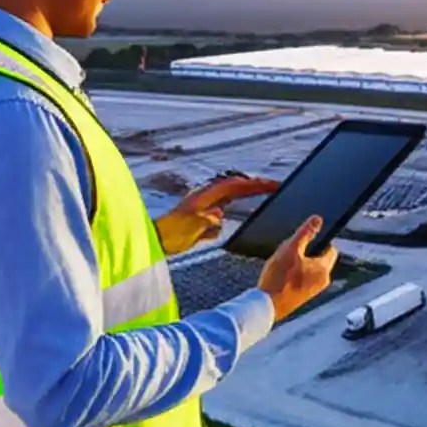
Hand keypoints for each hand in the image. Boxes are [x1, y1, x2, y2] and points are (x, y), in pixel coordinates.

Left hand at [155, 175, 279, 254]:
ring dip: (245, 193)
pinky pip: (221, 209)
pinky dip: (233, 206)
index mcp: (204, 196)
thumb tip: (220, 216)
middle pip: (234, 187)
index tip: (274, 185)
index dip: (256, 185)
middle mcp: (205, 198)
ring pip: (229, 196)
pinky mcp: (199, 218)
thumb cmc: (169, 234)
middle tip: (275, 186)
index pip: (235, 186)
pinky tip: (237, 210)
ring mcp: (202, 207)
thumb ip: (206, 221)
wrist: (152, 241)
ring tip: (263, 194)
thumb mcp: (189, 228)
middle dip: (254, 185)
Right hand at [258, 216, 338, 321]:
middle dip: (308, 254)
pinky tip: (282, 276)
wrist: (266, 306)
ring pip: (311, 270)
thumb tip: (317, 219)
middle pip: (320, 260)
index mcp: (324, 268)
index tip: (307, 240)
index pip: (331, 249)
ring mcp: (314, 291)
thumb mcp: (290, 249)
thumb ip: (305, 233)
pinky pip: (304, 281)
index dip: (321, 242)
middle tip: (291, 253)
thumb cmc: (278, 278)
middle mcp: (323, 281)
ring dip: (301, 265)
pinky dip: (296, 276)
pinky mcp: (304, 297)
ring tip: (284, 265)